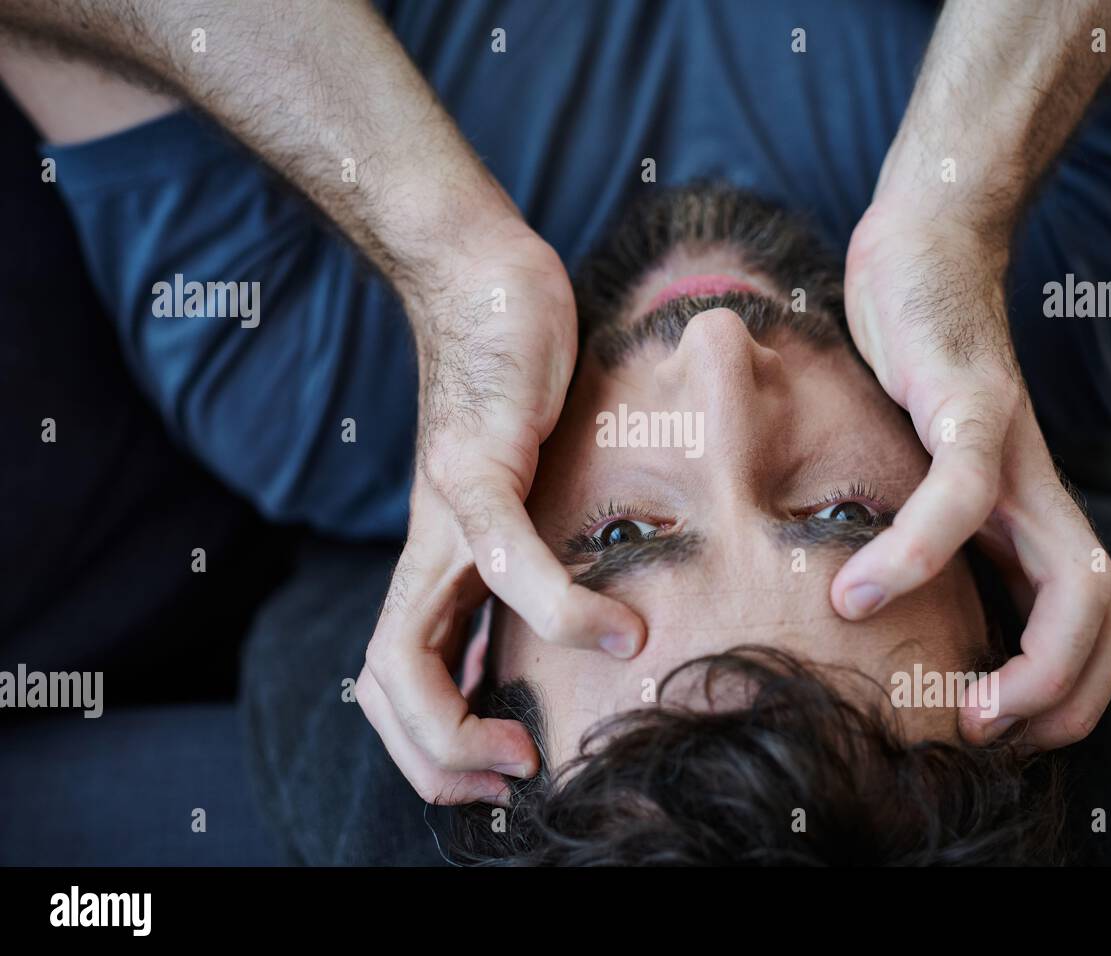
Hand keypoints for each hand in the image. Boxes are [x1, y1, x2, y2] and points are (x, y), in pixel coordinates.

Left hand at [357, 216, 644, 804]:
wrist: (484, 277)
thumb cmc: (521, 385)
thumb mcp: (535, 486)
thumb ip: (542, 550)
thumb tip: (586, 614)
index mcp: (441, 561)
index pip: (398, 679)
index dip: (431, 748)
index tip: (504, 771)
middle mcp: (431, 547)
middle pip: (384, 683)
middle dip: (432, 761)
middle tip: (506, 782)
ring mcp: (446, 509)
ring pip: (411, 644)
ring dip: (464, 724)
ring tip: (533, 756)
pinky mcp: (479, 461)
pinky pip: (505, 553)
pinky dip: (559, 607)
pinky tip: (617, 631)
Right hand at [833, 204, 1110, 749]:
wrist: (920, 249)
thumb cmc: (907, 369)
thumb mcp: (910, 471)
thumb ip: (912, 534)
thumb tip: (866, 612)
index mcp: (1030, 511)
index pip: (1100, 619)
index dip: (1072, 692)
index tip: (993, 730)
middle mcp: (1039, 488)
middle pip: (1109, 611)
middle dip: (1068, 699)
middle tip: (986, 735)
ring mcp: (1013, 447)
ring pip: (1072, 575)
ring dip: (1028, 665)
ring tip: (952, 708)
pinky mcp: (968, 401)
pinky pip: (962, 495)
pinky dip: (916, 558)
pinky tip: (856, 594)